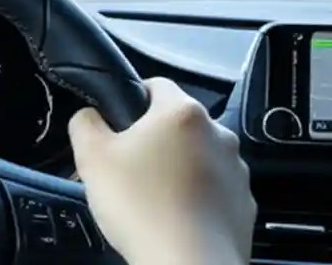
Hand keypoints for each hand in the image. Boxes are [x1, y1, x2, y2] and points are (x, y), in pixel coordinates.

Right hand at [69, 77, 254, 264]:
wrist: (188, 263)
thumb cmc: (140, 204)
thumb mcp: (92, 157)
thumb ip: (85, 123)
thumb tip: (90, 116)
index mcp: (182, 112)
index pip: (156, 84)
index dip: (133, 100)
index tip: (118, 127)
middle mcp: (218, 133)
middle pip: (179, 124)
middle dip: (157, 140)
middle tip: (130, 168)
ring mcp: (237, 169)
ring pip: (200, 157)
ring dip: (180, 168)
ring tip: (155, 198)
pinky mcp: (246, 203)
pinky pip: (216, 190)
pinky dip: (199, 197)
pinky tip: (178, 217)